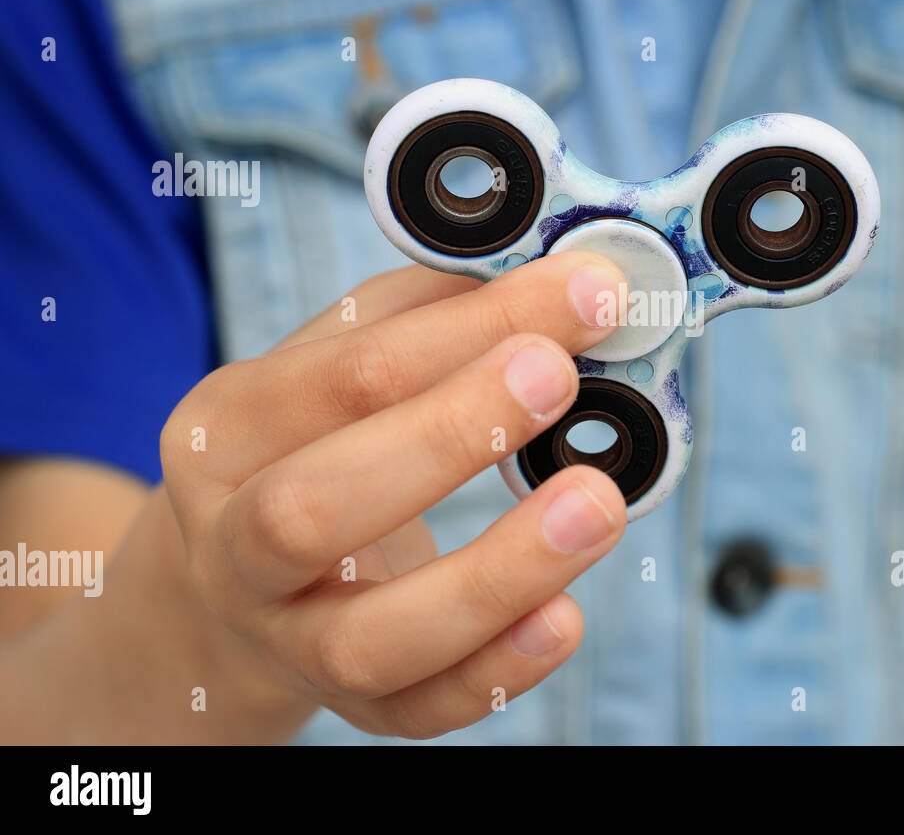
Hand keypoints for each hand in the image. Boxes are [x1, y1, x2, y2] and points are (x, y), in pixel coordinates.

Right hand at [160, 251, 627, 738]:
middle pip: (315, 509)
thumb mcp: (329, 366)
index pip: (348, 375)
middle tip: (558, 377)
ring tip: (596, 503)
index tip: (584, 291)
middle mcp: (235, 546)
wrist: (228, 585)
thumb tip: (553, 275)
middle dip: (446, 434)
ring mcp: (286, 640)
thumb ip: (424, 315)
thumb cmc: (308, 446)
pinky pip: (418, 709)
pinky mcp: (349, 705)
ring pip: (368, 638)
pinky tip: (564, 618)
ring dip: (495, 573)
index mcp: (227, 431)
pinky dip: (496, 670)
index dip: (473, 328)